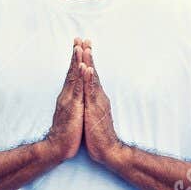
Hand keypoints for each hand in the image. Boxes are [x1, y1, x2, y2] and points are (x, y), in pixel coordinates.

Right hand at [45, 39, 85, 161]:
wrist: (57, 147)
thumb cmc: (66, 133)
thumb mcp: (71, 114)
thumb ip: (72, 103)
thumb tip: (75, 96)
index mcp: (68, 96)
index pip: (72, 75)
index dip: (76, 60)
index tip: (79, 46)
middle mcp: (67, 95)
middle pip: (72, 71)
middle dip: (76, 54)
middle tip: (78, 38)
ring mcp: (69, 100)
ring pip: (74, 77)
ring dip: (77, 61)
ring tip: (80, 47)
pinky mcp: (73, 107)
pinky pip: (78, 89)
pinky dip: (81, 77)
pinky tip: (84, 67)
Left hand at [81, 41, 122, 165]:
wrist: (108, 150)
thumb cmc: (99, 135)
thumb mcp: (93, 116)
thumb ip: (92, 105)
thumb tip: (89, 97)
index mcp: (96, 98)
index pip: (91, 76)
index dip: (87, 61)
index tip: (83, 47)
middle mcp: (98, 96)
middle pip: (92, 72)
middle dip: (88, 55)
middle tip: (85, 39)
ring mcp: (97, 101)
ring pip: (92, 77)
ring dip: (89, 61)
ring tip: (85, 47)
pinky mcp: (95, 108)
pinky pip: (91, 90)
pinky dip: (89, 78)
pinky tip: (87, 68)